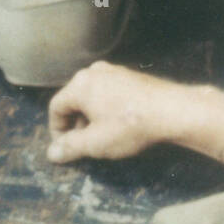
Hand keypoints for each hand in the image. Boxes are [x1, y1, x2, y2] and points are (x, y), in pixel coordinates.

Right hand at [47, 61, 184, 163]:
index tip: (65, 148)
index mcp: (81, 84)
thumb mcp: (95, 143)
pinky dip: (105, 108)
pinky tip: (118, 124)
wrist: (171, 110)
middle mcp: (94, 71)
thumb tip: (51, 153)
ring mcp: (113, 71)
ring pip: (91, 96)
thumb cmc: (130, 126)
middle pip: (73, 100)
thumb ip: (70, 147)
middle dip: (75, 124)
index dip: (56, 130)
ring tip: (102, 137)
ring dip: (90, 117)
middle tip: (83, 146)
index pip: (56, 107)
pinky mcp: (129, 76)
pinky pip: (107, 92)